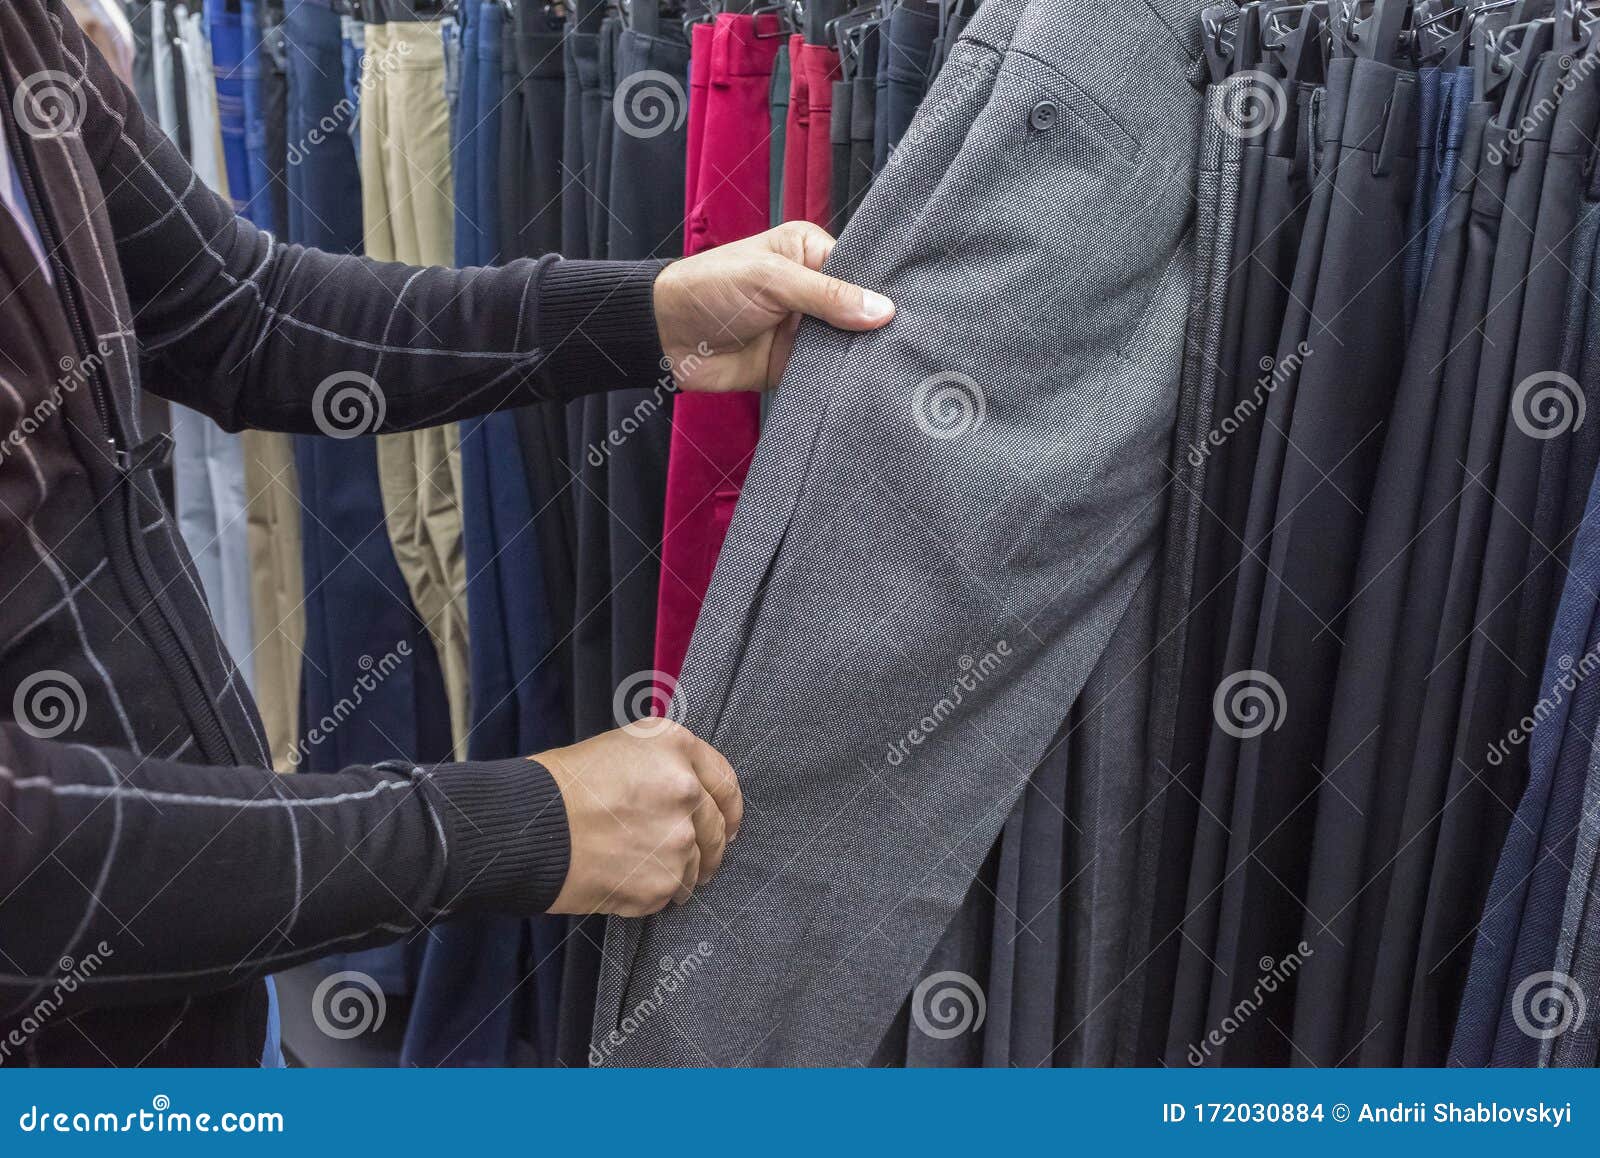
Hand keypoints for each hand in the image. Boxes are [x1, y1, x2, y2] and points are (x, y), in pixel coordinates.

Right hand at [537, 721, 742, 916]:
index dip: (729, 807)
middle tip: (700, 859)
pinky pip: (671, 893)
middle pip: (718, 829)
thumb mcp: (621, 749)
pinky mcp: (663, 881)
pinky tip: (628, 881)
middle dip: (712, 847)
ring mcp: (678, 838)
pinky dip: (655, 893)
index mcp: (676, 747)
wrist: (528, 829)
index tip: (729, 823)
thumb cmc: (562, 786)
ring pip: (697, 865)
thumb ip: (665, 766)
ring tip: (646, 870)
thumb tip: (696, 795)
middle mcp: (687, 790)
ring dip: (679, 872)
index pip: (725, 781)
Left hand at [652, 221, 895, 392]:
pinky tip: (867, 386)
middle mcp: (812, 290)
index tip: (914, 309)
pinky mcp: (794, 365)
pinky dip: (839, 380)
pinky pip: (826, 374)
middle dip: (876, 327)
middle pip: (859, 310)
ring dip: (860, 356)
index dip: (882, 289)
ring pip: (847, 344)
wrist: (666, 336)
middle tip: (914, 343)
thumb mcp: (772, 280)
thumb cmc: (711, 289)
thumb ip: (827, 295)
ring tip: (897, 366)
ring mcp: (804, 330)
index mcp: (808, 252)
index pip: (860, 269)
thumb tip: (884, 311)